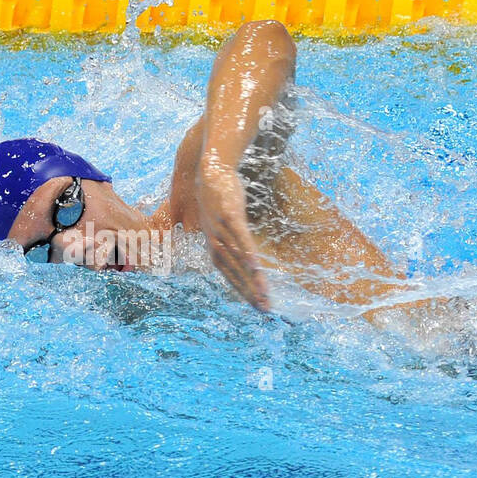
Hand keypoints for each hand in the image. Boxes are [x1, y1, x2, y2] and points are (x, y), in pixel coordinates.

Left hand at [196, 160, 270, 310]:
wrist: (211, 168)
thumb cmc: (218, 195)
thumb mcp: (220, 220)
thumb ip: (228, 237)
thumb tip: (238, 248)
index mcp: (213, 244)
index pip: (228, 273)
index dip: (241, 290)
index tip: (256, 305)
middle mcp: (214, 239)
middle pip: (234, 271)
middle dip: (249, 292)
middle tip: (264, 309)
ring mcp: (221, 227)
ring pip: (238, 257)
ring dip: (251, 278)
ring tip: (264, 294)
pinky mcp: (230, 213)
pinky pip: (241, 236)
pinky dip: (247, 252)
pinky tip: (256, 265)